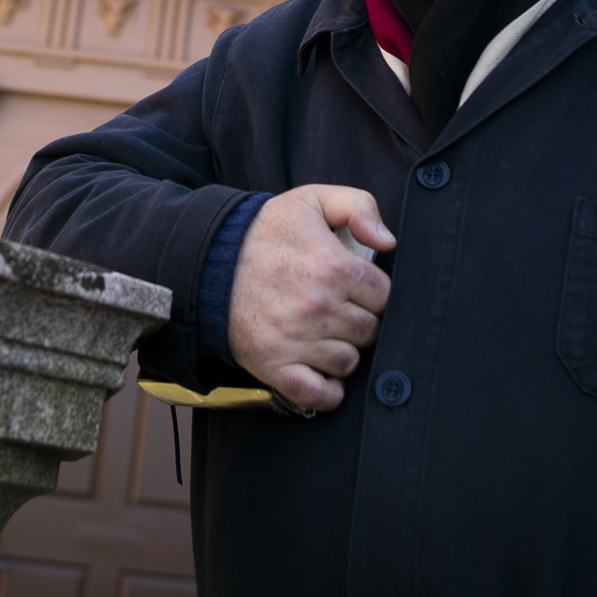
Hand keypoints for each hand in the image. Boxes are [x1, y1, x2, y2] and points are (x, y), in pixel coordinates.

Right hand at [226, 184, 395, 412]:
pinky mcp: (275, 366)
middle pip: (369, 331)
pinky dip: (327, 391)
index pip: (384, 296)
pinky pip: (320, 395)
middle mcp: (319, 307)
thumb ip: (359, 206)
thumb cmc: (264, 232)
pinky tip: (321, 370)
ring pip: (349, 362)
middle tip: (338, 309)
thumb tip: (387, 241)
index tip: (356, 288)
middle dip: (359, 320)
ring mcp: (297, 340)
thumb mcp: (311, 200)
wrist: (208, 261)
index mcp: (335, 267)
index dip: (373, 292)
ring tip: (324, 333)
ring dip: (342, 351)